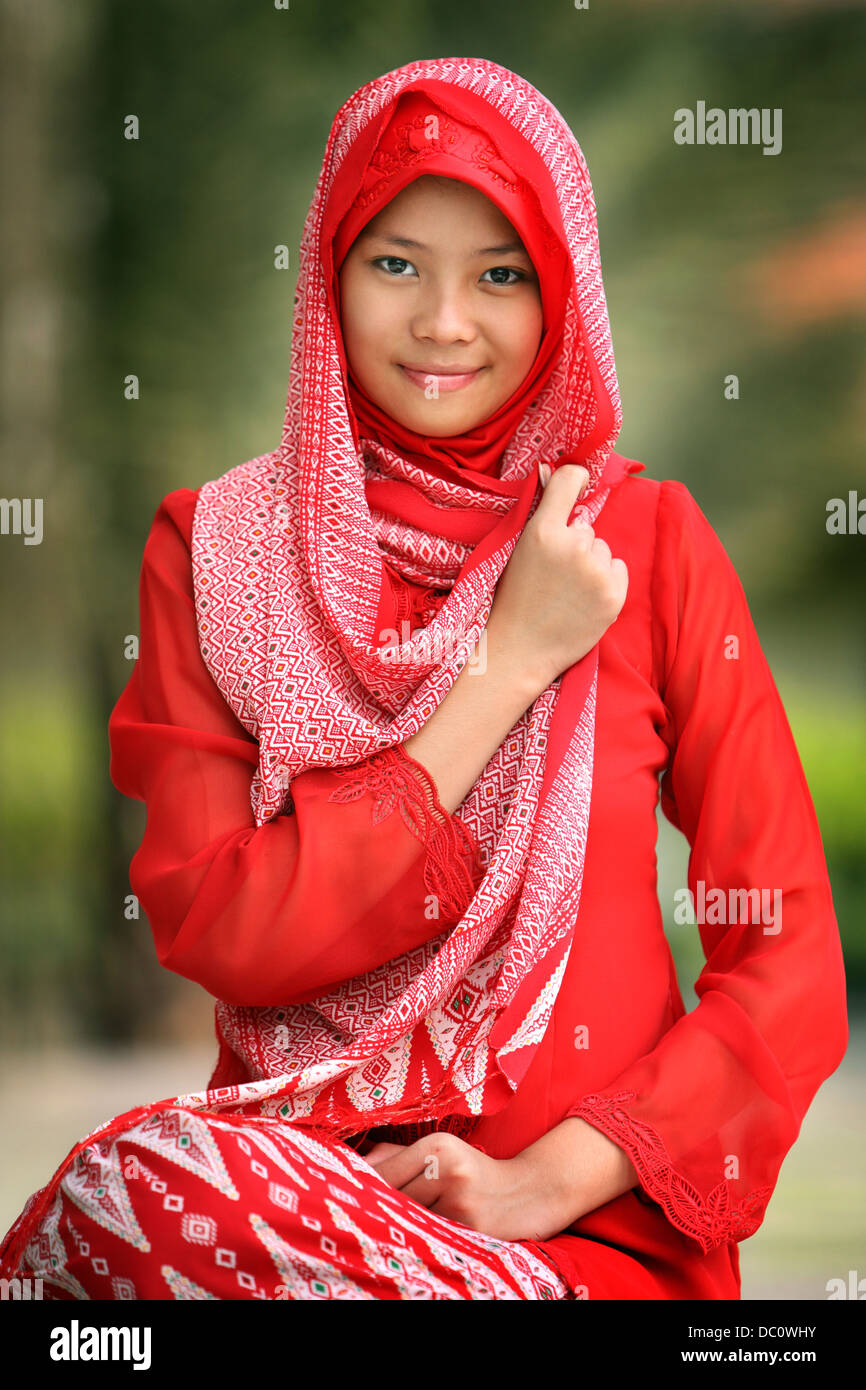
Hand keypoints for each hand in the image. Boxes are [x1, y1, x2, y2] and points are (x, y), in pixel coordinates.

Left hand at [360, 1131, 570, 1241]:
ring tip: (393, 1230)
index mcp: (438, 1146)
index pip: (384, 1173)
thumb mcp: (441, 1151)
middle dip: (378, 1210)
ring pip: (411, 1220)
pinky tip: (421, 1241)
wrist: (532, 1191)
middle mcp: (449, 1169)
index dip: (362, 1189)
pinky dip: (424, 1241)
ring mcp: (462, 1202)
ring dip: (400, 1228)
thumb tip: (355, 1165)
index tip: (346, 1200)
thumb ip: (396, 1155)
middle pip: (393, 1198)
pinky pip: (434, 1239)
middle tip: (359, 1221)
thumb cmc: (475, 1171)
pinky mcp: (473, 1230)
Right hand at [487, 462, 628, 693]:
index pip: (569, 479)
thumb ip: (541, 517)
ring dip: (591, 564)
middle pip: (586, 526)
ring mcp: (596, 571)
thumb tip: (559, 474)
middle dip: (575, 543)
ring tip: (568, 591)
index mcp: (542, 531)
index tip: (577, 483)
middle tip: (554, 574)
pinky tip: (584, 599)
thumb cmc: (515, 600)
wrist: (521, 650)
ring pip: (603, 549)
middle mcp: (573, 546)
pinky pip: (619, 568)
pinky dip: (607, 581)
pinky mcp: (614, 594)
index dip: (575, 478)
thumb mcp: (517, 551)